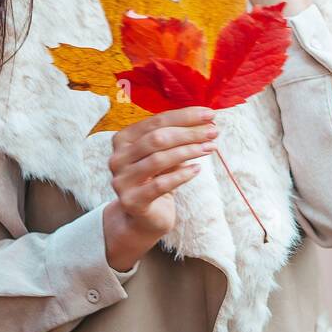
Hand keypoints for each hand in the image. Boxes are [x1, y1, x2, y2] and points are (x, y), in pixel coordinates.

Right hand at [102, 106, 217, 270]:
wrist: (145, 217)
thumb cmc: (158, 178)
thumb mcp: (165, 153)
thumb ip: (176, 136)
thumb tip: (206, 119)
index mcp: (123, 139)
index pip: (156, 121)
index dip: (185, 116)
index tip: (210, 114)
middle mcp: (118, 158)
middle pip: (157, 138)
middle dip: (189, 132)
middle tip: (214, 131)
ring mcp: (122, 180)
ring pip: (159, 159)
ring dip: (189, 151)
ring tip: (211, 147)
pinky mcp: (132, 201)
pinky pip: (160, 185)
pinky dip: (181, 175)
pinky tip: (197, 169)